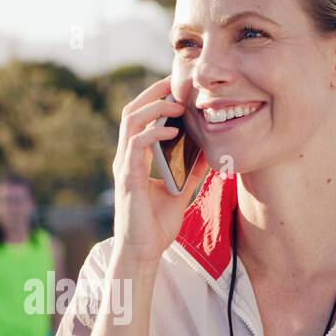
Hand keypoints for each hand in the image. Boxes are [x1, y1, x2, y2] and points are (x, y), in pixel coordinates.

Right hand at [111, 77, 209, 266]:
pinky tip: (172, 131)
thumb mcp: (180, 192)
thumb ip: (191, 171)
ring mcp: (124, 166)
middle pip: (132, 111)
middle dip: (153, 93)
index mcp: (135, 159)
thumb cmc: (155, 226)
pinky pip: (137, 145)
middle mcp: (126, 158)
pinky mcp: (128, 178)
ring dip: (154, 108)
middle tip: (176, 82)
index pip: (140, 118)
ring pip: (131, 122)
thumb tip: (210, 153)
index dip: (156, 99)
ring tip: (176, 104)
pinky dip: (154, 133)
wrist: (142, 252)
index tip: (177, 88)